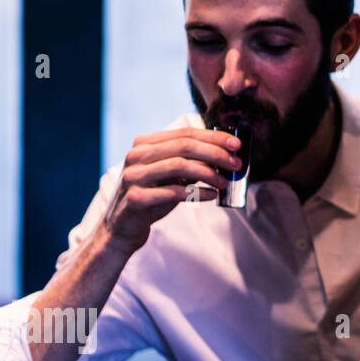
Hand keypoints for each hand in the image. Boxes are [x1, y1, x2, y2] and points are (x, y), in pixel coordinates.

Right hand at [103, 126, 241, 251]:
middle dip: (215, 154)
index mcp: (145, 144)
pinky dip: (197, 193)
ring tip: (224, 182)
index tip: (236, 144)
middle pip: (184, 146)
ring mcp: (133, 176)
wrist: (123, 227)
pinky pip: (173, 192)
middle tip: (236, 164)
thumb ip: (192, 162)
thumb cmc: (153, 197)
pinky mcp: (135, 198)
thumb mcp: (172, 176)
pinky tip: (211, 195)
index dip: (213, 137)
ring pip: (179, 166)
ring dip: (208, 173)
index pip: (185, 133)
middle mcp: (136, 156)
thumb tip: (226, 154)